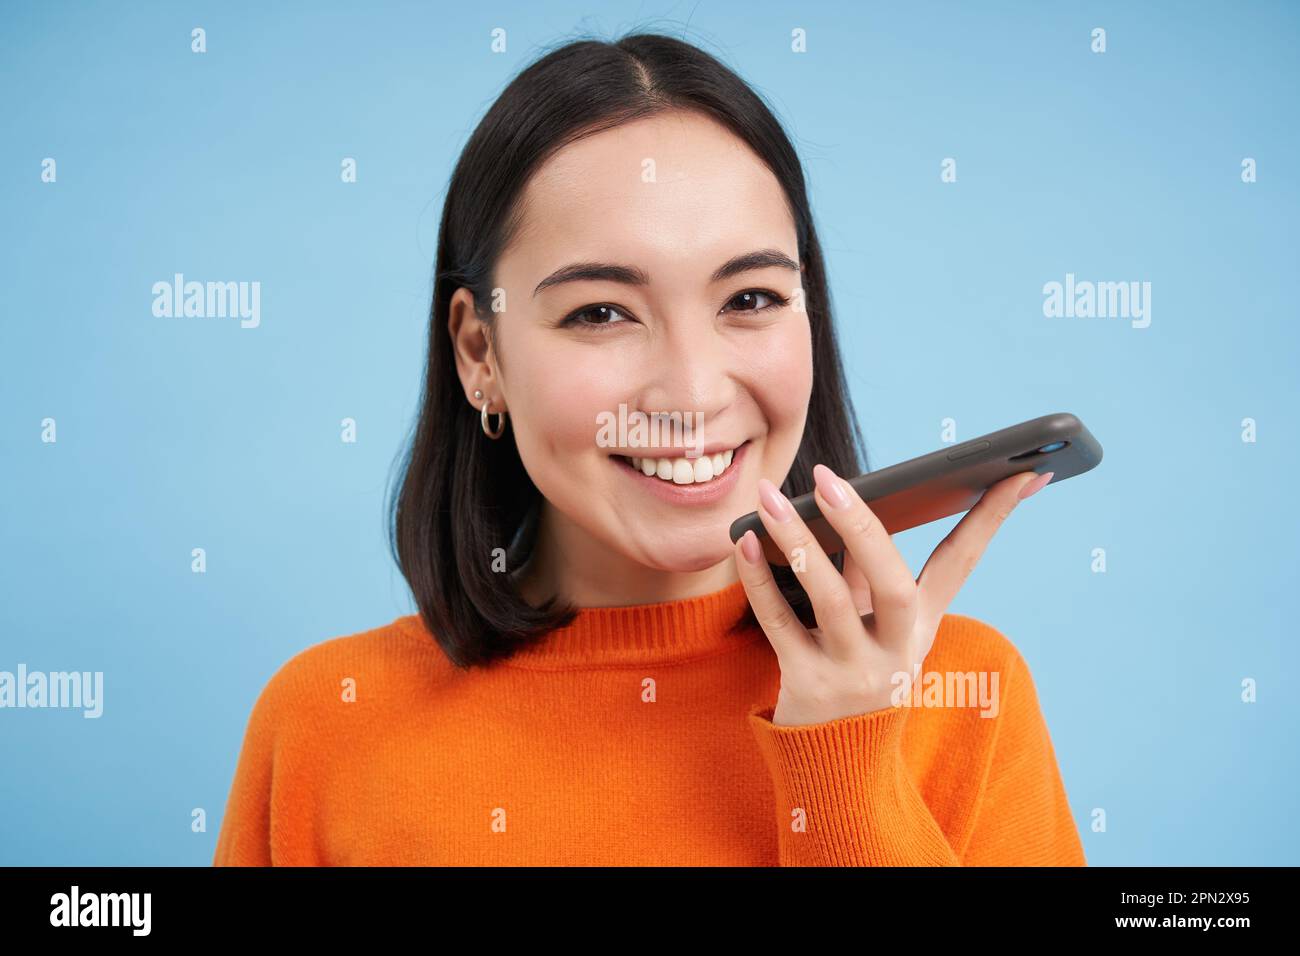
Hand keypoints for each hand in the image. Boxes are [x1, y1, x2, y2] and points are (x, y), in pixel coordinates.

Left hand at [734, 463, 1052, 725]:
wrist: (838, 765)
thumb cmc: (856, 670)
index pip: (963, 562)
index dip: (992, 517)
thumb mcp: (876, 625)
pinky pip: (779, 624)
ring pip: (829, 598)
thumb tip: (844, 501)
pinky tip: (744, 542)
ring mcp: (854, 671)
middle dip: (862, 526)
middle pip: (891, 582)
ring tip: (769, 497)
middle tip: (827, 476)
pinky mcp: (808, 686)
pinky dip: (760, 581)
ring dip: (796, 541)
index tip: (1023, 470)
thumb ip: (864, 571)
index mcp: (921, 625)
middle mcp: (897, 650)